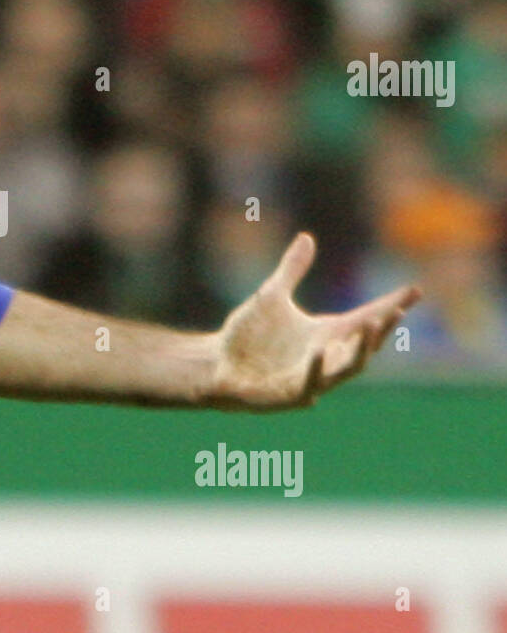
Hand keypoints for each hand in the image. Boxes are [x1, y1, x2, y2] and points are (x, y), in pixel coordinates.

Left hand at [209, 232, 419, 409]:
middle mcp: (326, 357)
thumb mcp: (272, 296)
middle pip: (365, 346)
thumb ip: (292, 270)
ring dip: (360, 351)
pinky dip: (314, 369)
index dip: (391, 305)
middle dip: (382, 330)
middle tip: (397, 311)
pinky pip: (308, 385)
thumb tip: (307, 237)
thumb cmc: (247, 335)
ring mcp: (311, 378)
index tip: (415, 289)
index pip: (367, 318)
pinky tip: (317, 351)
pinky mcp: (289, 395)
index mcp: (327, 334)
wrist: (217, 363)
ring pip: (346, 369)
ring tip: (371, 327)